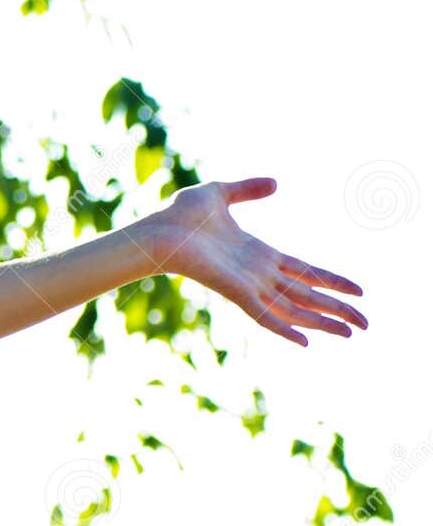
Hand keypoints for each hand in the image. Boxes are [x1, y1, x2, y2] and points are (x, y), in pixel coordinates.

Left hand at [140, 177, 367, 346]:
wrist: (158, 229)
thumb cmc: (180, 214)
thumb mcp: (221, 194)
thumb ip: (248, 190)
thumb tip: (276, 183)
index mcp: (259, 254)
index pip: (304, 271)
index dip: (331, 281)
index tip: (359, 291)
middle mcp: (258, 274)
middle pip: (307, 295)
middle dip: (337, 309)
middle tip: (366, 324)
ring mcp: (248, 285)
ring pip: (294, 308)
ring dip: (323, 321)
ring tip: (352, 333)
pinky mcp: (235, 292)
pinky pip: (265, 315)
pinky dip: (286, 327)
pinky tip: (307, 341)